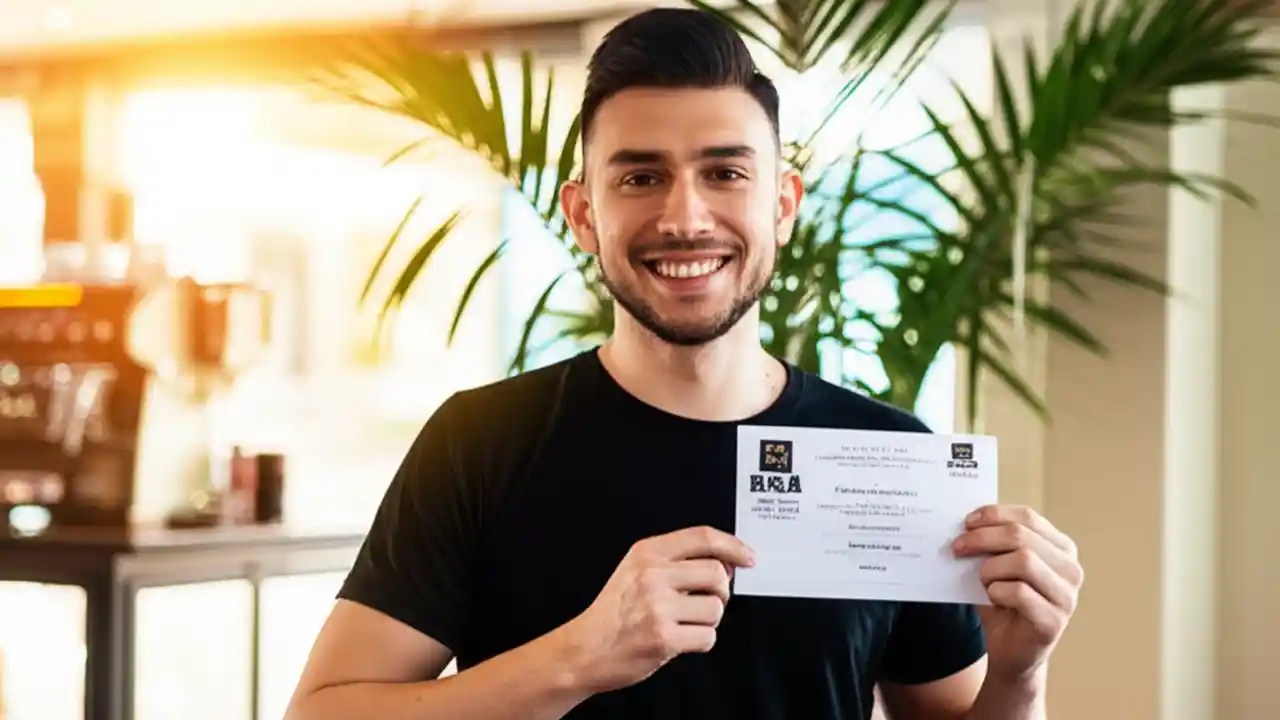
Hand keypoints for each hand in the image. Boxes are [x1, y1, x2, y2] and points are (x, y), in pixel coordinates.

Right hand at [559, 526, 754, 694]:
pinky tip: (681, 639)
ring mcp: (657, 607)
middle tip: (706, 601)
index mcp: (647, 553)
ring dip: (709, 620)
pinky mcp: (663, 637)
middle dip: (721, 591)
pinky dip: (701, 641)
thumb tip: (727, 563)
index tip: (747, 556)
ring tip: (686, 623)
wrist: (585, 648)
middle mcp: (652, 575)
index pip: (702, 537)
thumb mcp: (636, 570)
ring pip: (716, 608)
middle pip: (717, 573)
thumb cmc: (615, 611)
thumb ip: (675, 561)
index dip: (732, 545)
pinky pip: (708, 637)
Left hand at [952, 505, 1083, 684]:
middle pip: (1021, 536)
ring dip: (991, 568)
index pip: (1028, 517)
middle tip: (958, 547)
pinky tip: (993, 599)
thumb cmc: (1004, 602)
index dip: (994, 515)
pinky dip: (997, 591)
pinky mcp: (1054, 622)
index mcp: (1061, 549)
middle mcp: (1070, 570)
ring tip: (983, 580)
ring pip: (1023, 561)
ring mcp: (1066, 597)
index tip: (966, 522)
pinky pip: (1019, 593)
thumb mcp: (999, 565)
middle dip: (982, 538)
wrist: (1010, 650)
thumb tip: (966, 522)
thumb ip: (993, 543)